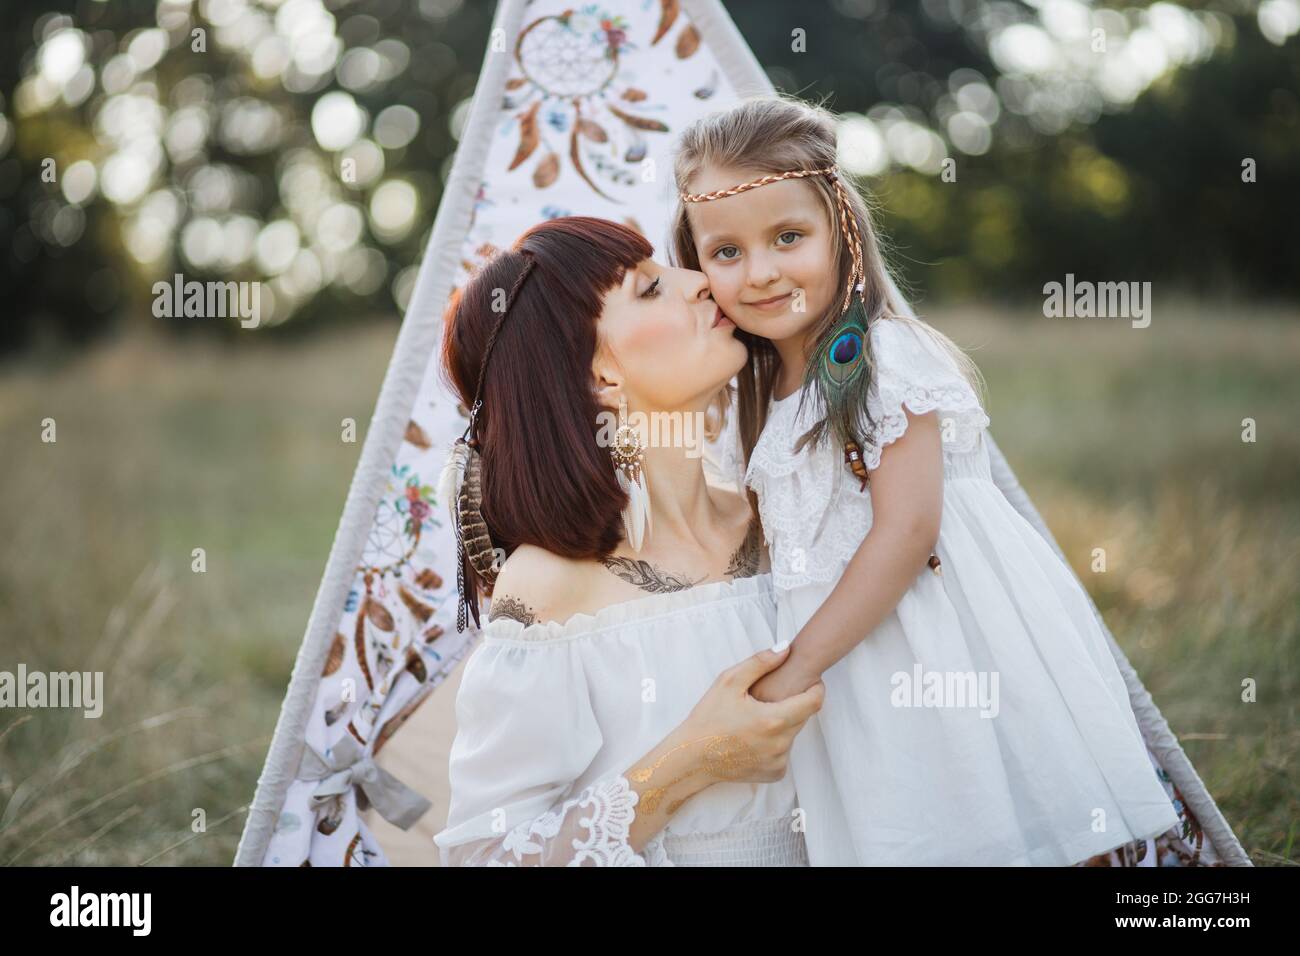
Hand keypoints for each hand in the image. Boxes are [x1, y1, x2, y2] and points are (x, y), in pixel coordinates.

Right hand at [675, 644, 824, 785]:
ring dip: (783, 724)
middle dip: (794, 704)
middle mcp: (781, 744)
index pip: (814, 700)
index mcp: (774, 720)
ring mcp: (779, 761)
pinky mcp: (774, 773)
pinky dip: (775, 743)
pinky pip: (784, 752)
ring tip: (756, 719)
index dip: (815, 687)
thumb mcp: (729, 682)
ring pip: (793, 734)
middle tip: (769, 698)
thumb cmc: (708, 718)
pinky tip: (754, 737)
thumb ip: (760, 662)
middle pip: (804, 716)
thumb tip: (786, 648)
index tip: (807, 681)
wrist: (692, 758)